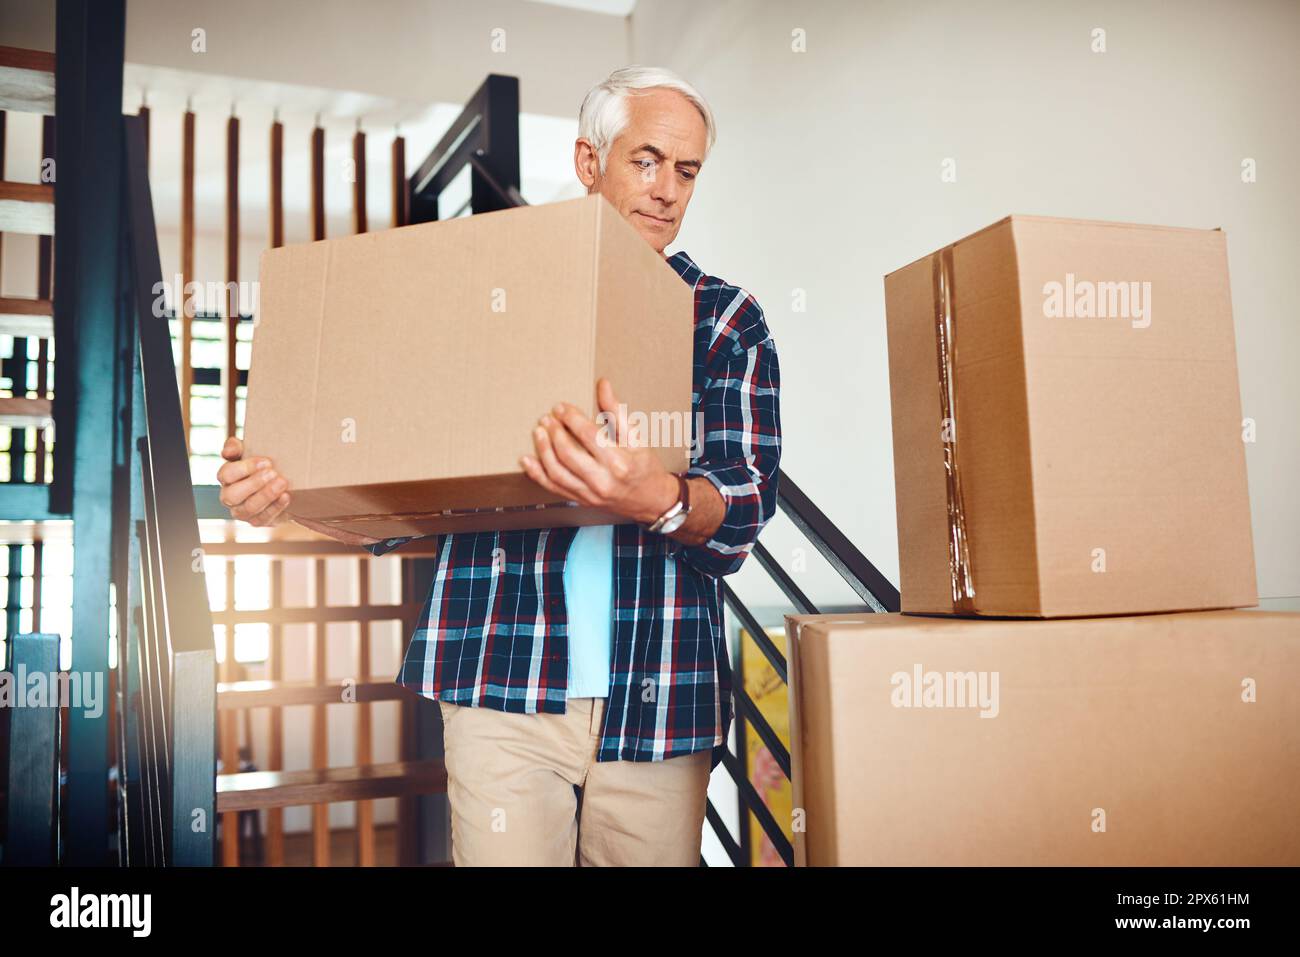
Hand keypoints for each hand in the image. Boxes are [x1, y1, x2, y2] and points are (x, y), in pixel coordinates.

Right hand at [217, 436, 381, 545]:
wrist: (294, 484)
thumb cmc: (279, 461)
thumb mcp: (268, 447)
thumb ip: (247, 445)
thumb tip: (231, 444)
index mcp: (231, 473)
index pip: (224, 470)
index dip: (243, 466)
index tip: (268, 459)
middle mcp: (232, 494)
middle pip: (229, 492)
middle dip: (253, 482)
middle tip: (277, 470)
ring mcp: (244, 510)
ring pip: (244, 508)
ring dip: (264, 496)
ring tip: (284, 483)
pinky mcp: (259, 521)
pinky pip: (262, 520)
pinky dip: (275, 508)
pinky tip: (289, 497)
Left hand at [519, 378, 678, 525]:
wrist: (651, 501)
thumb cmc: (645, 467)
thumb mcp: (636, 437)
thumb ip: (616, 411)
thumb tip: (603, 385)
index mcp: (619, 462)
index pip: (589, 435)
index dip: (572, 418)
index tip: (561, 407)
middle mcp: (603, 481)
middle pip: (569, 454)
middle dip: (554, 433)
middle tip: (547, 418)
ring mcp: (590, 494)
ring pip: (557, 472)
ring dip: (544, 450)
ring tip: (538, 432)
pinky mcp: (581, 500)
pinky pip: (554, 488)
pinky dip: (537, 474)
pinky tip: (527, 460)